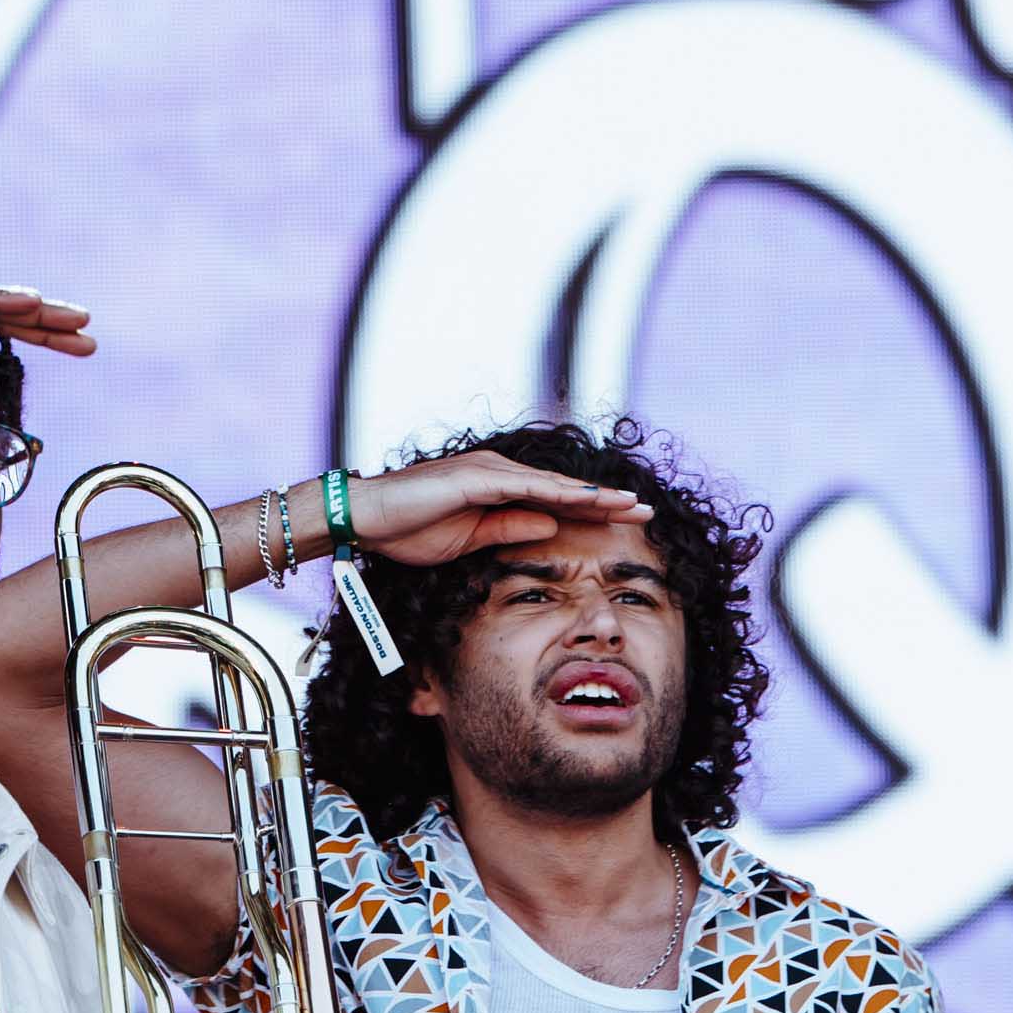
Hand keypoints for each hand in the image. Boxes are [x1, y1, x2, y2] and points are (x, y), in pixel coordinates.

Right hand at [304, 450, 648, 567]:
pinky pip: (526, 488)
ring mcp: (489, 472)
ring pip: (553, 485)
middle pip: (564, 488)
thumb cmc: (407, 530)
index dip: (593, 511)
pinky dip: (558, 494)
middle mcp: (499, 473)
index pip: (555, 500)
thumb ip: (509, 530)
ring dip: (593, 496)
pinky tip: (587, 501)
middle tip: (648, 510)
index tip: (627, 522)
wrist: (364, 518)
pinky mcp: (476, 479)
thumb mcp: (469, 540)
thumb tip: (551, 526)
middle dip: (607, 500)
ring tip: (630, 506)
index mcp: (498, 490)